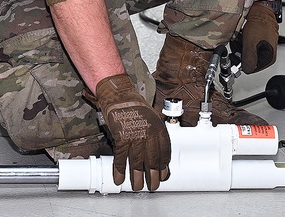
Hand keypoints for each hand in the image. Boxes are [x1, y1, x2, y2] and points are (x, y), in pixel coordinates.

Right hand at [86, 73, 170, 190]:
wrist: (120, 96)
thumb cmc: (135, 108)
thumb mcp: (152, 119)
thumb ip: (155, 136)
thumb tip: (158, 155)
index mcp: (159, 129)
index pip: (164, 153)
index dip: (163, 167)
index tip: (163, 176)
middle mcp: (149, 134)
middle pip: (152, 160)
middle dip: (152, 176)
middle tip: (152, 186)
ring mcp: (135, 136)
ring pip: (137, 162)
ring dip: (137, 177)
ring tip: (137, 186)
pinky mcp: (121, 137)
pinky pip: (121, 158)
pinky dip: (120, 169)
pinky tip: (119, 178)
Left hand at [240, 1, 279, 73]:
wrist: (261, 9)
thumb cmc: (260, 23)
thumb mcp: (251, 43)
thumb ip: (248, 59)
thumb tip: (246, 70)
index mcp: (269, 58)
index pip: (252, 69)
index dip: (242, 64)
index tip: (235, 57)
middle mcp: (267, 54)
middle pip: (249, 61)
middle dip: (240, 54)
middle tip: (237, 46)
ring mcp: (263, 47)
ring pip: (247, 53)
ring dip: (240, 48)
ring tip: (239, 39)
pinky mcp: (258, 40)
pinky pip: (247, 46)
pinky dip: (242, 42)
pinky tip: (241, 36)